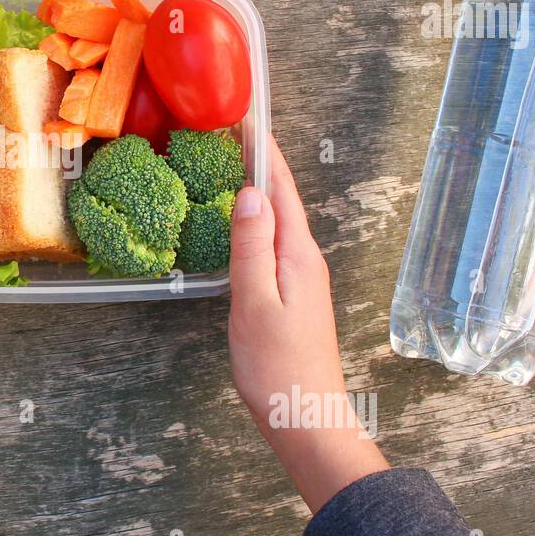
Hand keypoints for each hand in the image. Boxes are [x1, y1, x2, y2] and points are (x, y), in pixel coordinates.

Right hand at [229, 137, 388, 512]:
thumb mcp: (255, 303)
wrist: (305, 420)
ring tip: (229, 164)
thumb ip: (252, 246)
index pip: (282, 188)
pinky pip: (274, 243)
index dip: (263, 150)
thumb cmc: (277, 369)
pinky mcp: (294, 295)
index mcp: (298, 255)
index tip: (244, 115)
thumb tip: (250, 192)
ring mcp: (302, 278)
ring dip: (258, 190)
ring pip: (279, 220)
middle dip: (258, 161)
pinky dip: (256, 221)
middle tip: (228, 130)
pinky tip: (239, 224)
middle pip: (283, 198)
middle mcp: (306, 259)